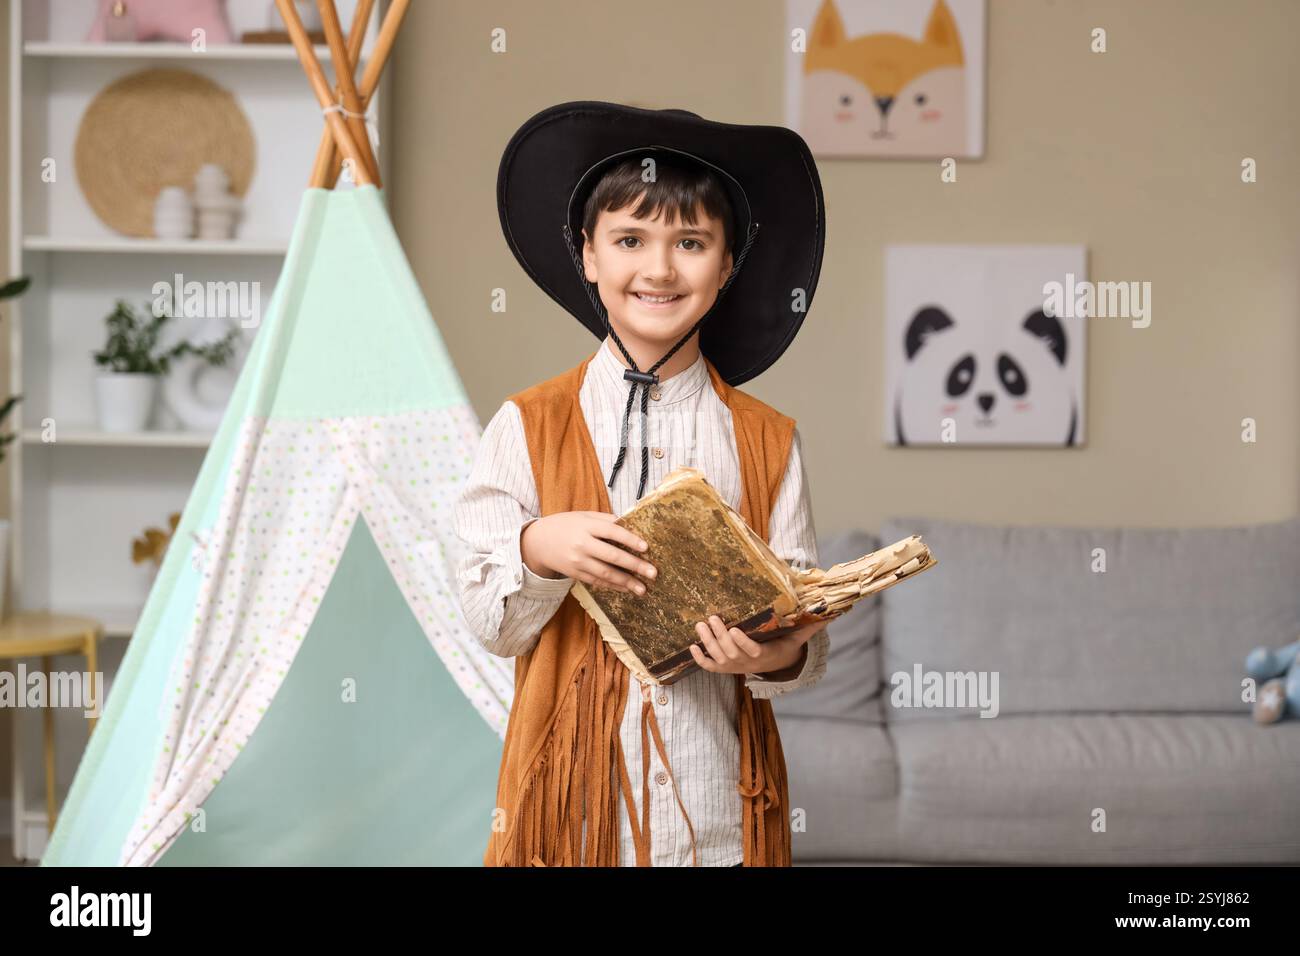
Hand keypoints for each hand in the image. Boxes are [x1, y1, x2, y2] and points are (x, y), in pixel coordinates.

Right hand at [520, 511, 657, 594]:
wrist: (537, 542)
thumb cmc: (565, 525)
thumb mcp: (584, 516)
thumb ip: (606, 520)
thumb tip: (631, 524)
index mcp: (586, 526)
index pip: (612, 532)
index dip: (630, 539)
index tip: (646, 547)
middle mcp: (582, 544)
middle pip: (612, 556)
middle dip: (634, 565)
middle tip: (653, 573)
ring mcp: (578, 561)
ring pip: (605, 573)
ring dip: (626, 582)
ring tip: (643, 589)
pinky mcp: (575, 574)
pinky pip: (597, 581)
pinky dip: (613, 586)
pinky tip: (626, 588)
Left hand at [690, 615, 823, 676]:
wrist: (773, 665)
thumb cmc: (782, 646)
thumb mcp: (795, 640)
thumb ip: (808, 628)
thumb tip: (828, 616)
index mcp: (764, 655)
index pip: (752, 651)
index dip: (743, 643)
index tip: (735, 630)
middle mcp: (747, 663)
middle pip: (731, 652)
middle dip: (720, 636)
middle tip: (712, 618)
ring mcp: (734, 667)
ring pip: (718, 657)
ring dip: (707, 643)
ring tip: (700, 625)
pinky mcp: (725, 668)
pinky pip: (710, 668)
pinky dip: (699, 660)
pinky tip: (691, 647)